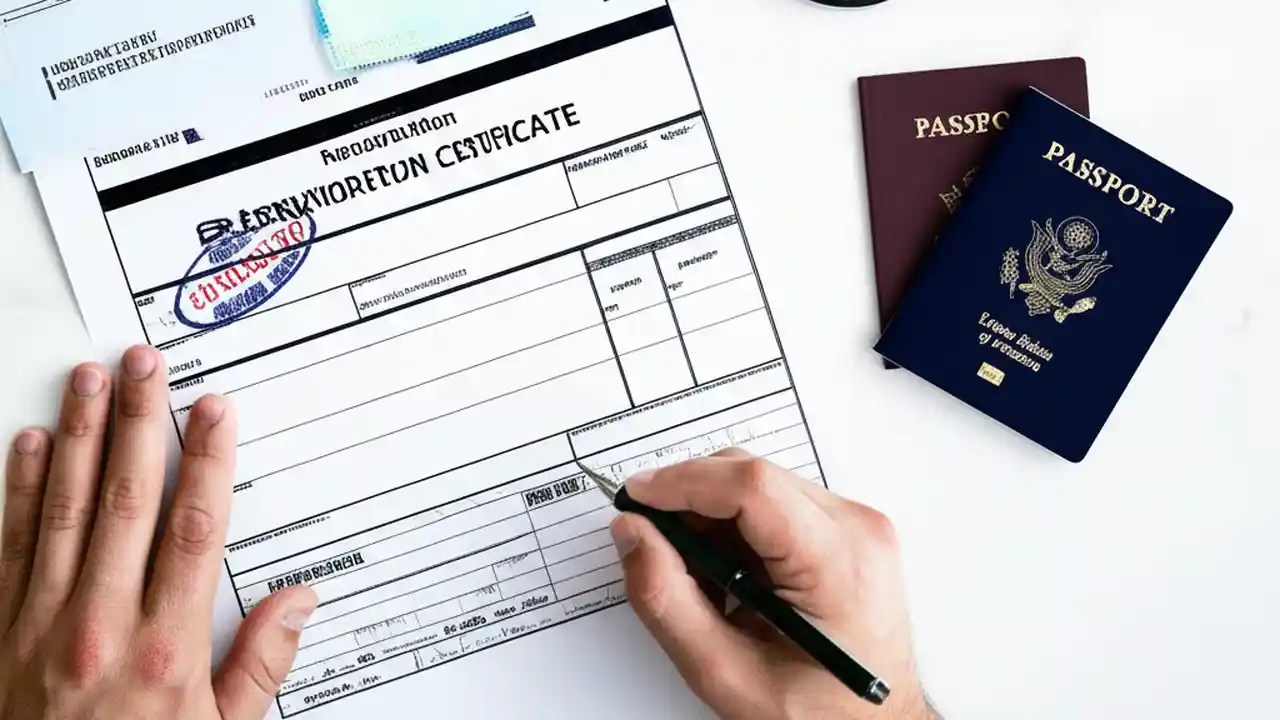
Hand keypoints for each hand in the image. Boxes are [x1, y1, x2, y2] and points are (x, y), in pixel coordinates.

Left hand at [0, 346, 316, 718]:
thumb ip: (260, 665)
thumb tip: (297, 604)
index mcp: (164, 650)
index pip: (193, 531)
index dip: (207, 462)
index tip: (213, 414)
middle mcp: (101, 627)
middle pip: (127, 502)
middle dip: (139, 424)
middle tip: (144, 367)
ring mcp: (44, 626)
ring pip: (66, 511)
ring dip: (81, 438)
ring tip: (88, 382)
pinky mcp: (0, 634)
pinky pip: (11, 547)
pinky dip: (21, 491)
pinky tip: (32, 446)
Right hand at [610, 450, 936, 719]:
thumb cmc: (821, 714)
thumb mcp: (726, 672)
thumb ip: (666, 600)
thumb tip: (632, 534)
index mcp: (838, 565)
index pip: (752, 487)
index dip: (683, 483)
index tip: (637, 498)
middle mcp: (857, 530)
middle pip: (753, 475)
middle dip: (690, 500)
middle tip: (655, 545)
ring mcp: (857, 526)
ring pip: (760, 484)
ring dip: (712, 518)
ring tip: (702, 581)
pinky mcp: (847, 529)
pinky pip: (776, 501)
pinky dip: (737, 528)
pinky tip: (730, 576)